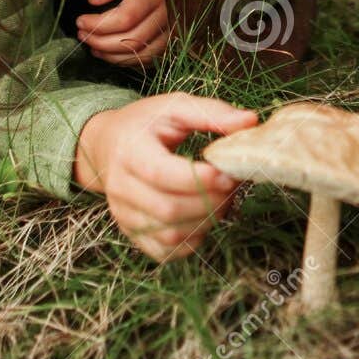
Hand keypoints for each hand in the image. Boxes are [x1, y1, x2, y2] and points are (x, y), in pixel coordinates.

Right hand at [74, 93, 258, 262]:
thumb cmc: (146, 123)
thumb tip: (251, 121)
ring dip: (206, 222)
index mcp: (129, 151)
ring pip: (169, 235)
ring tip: (221, 199)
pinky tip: (204, 218)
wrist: (107, 144)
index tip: (228, 173)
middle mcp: (121, 187)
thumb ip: (212, 113)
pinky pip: (165, 252)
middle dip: (210, 202)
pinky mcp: (132, 233)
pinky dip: (192, 241)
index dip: (199, 179)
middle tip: (231, 186)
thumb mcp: (175, 106)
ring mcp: (124, 214)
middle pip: (168, 209)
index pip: (161, 174)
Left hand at [76, 0, 171, 66]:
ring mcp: (174, 32)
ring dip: (111, 55)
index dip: (98, 24)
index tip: (80, 20)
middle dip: (99, 40)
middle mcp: (168, 16)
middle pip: (129, 39)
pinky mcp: (176, 42)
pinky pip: (150, 58)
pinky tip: (112, 54)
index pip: (123, 18)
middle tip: (82, 34)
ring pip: (138, 53)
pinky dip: (128, 60)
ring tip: (92, 46)